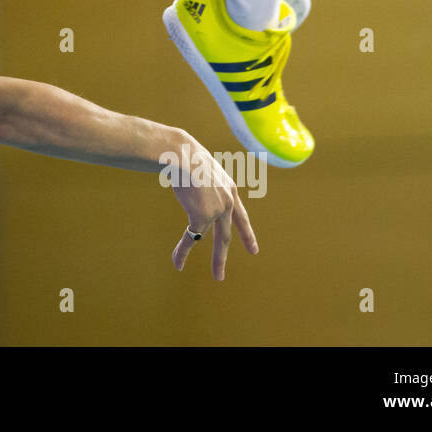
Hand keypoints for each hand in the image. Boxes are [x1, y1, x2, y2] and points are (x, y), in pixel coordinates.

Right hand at [167, 137, 258, 279]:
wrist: (183, 155)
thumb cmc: (187, 157)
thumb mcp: (202, 170)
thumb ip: (203, 183)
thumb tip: (194, 187)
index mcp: (230, 190)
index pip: (241, 217)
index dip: (247, 234)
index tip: (253, 250)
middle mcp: (228, 202)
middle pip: (228, 235)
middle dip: (226, 254)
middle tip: (228, 270)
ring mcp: (218, 210)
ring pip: (217, 241)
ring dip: (217, 261)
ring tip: (218, 276)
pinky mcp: (203, 216)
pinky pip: (192, 238)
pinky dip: (183, 251)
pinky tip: (178, 262)